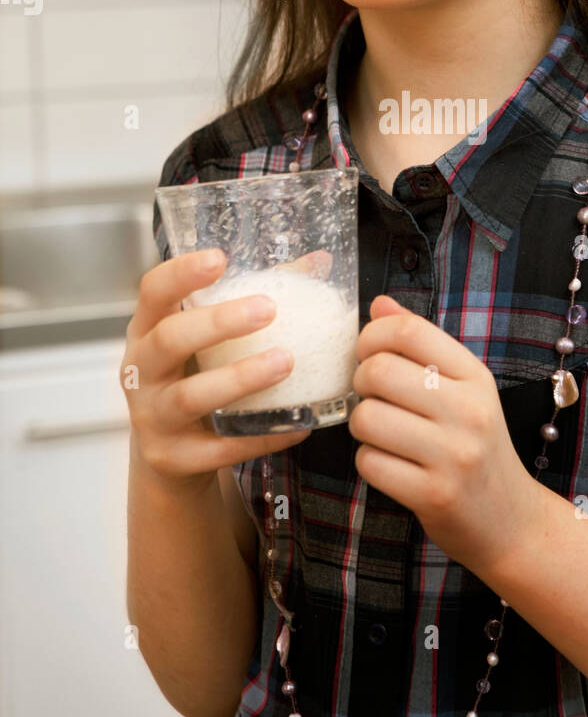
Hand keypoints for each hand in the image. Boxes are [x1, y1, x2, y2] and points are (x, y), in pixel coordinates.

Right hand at [122, 248, 312, 493]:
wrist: (168, 456)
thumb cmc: (194, 377)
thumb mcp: (206, 340)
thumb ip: (253, 296)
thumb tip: (318, 261)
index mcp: (147, 331)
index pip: (152, 292)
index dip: (180, 273)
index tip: (218, 258)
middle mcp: (141, 373)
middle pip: (169, 340)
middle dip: (218, 323)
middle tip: (268, 309)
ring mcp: (153, 418)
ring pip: (191, 397)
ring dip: (240, 378)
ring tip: (285, 362)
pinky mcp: (173, 458)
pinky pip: (219, 449)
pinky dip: (261, 437)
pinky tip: (298, 424)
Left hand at [348, 295, 541, 578]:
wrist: (511, 520)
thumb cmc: (476, 447)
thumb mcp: (462, 390)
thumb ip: (420, 345)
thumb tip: (378, 304)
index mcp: (475, 376)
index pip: (408, 331)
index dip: (371, 336)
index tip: (368, 353)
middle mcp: (470, 410)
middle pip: (378, 371)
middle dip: (360, 383)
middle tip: (374, 398)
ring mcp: (454, 454)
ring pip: (367, 418)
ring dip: (362, 426)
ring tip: (384, 434)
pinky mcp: (434, 494)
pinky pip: (369, 463)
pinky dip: (370, 462)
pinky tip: (391, 465)